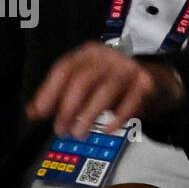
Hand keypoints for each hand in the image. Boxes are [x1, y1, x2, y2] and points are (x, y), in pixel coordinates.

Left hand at [26, 42, 185, 139]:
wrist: (156, 79)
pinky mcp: (146, 82)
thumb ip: (59, 95)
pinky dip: (118, 117)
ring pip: (106, 89)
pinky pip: (131, 100)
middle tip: (61, 130)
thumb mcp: (84, 84)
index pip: (65, 67)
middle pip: (84, 79)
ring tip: (79, 134)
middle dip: (68, 107)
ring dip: (89, 115)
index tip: (40, 113)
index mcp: (89, 53)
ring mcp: (129, 67)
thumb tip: (33, 112)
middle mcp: (109, 56)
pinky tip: (107, 129)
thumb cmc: (113, 83)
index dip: (49, 90)